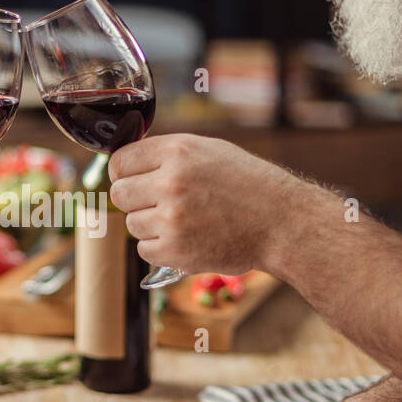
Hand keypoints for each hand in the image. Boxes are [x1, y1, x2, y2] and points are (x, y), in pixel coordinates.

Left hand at [107, 134, 293, 273]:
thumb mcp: (209, 151)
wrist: (281, 222)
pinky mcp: (176, 251)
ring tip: (182, 221)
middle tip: (157, 203)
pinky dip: (160, 247)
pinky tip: (185, 238)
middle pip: (119, 193)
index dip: (125, 172)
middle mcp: (171, 182)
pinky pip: (144, 250)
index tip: (134, 179)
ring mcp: (172, 218)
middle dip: (134, 199)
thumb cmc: (248, 184)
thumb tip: (126, 165)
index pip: (120, 161)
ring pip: (131, 224)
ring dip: (149, 225)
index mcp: (177, 151)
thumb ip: (167, 155)